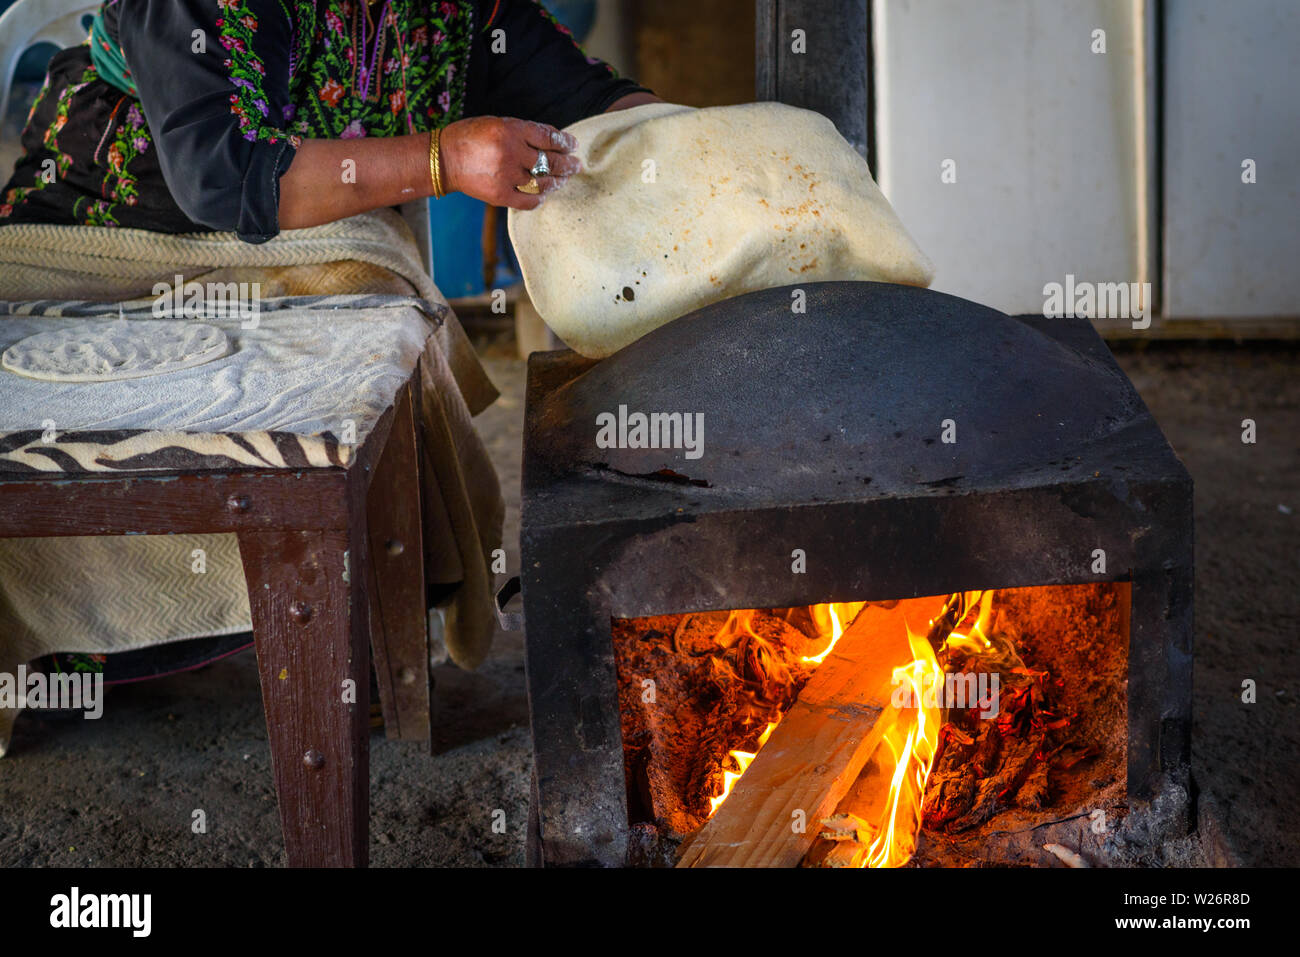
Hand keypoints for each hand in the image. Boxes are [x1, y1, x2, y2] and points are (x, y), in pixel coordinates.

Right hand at [439, 116, 581, 208]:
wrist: (443, 159)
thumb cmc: (471, 137)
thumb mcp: (498, 124)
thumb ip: (524, 132)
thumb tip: (553, 140)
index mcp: (511, 130)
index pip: (548, 137)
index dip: (565, 142)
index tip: (573, 145)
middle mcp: (511, 153)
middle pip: (550, 161)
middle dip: (568, 164)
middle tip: (576, 165)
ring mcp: (506, 176)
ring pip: (543, 182)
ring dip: (557, 181)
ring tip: (563, 179)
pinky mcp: (500, 195)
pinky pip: (529, 200)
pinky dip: (540, 198)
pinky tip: (544, 194)